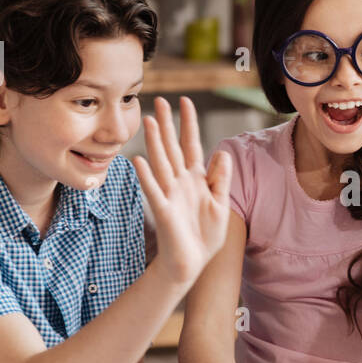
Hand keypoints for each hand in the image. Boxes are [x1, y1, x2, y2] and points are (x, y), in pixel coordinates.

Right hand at [133, 96, 232, 286]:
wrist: (192, 262)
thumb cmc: (205, 235)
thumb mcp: (221, 203)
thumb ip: (222, 178)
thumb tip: (223, 152)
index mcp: (196, 179)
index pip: (191, 144)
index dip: (189, 124)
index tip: (185, 102)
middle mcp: (181, 182)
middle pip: (172, 147)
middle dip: (167, 124)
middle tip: (159, 100)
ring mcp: (170, 194)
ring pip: (161, 162)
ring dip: (155, 142)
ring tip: (149, 120)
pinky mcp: (164, 211)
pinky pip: (154, 191)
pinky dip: (146, 176)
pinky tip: (138, 160)